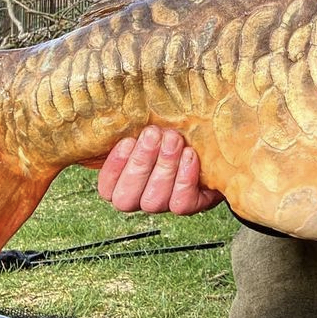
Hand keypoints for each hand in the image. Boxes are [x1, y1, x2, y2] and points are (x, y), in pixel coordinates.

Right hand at [97, 126, 224, 214]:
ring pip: (155, 200)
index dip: (115, 166)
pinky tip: (190, 154)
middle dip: (141, 163)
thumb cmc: (169, 132)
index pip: (107, 187)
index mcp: (121, 183)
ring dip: (165, 166)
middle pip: (127, 197)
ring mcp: (164, 205)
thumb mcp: (150, 128)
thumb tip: (123, 111)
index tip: (128, 140)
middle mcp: (139, 199)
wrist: (210, 146)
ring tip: (174, 139)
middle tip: (154, 134)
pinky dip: (185, 178)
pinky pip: (182, 203)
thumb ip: (135, 127)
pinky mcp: (190, 206)